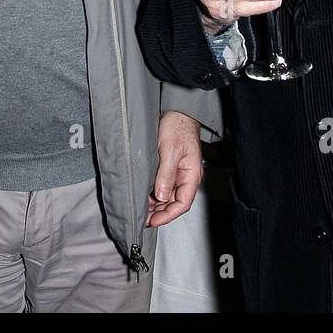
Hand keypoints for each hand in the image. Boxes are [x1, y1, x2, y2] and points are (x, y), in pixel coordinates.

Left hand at [147, 111, 203, 226]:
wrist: (176, 112)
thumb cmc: (177, 127)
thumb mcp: (170, 150)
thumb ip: (166, 174)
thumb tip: (162, 197)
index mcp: (191, 175)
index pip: (182, 204)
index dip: (168, 215)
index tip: (153, 220)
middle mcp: (185, 177)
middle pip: (174, 203)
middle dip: (160, 213)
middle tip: (143, 218)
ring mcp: (177, 173)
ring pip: (167, 196)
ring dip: (155, 205)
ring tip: (141, 209)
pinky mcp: (169, 168)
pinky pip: (163, 186)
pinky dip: (154, 194)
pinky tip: (144, 196)